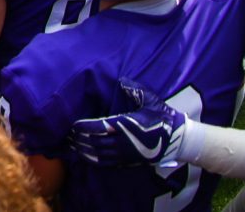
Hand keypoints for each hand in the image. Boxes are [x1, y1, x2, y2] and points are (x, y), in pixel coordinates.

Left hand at [68, 80, 187, 166]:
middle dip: (80, 139)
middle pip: (96, 142)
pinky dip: (93, 160)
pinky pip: (107, 163)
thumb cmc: (162, 117)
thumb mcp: (150, 99)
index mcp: (128, 125)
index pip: (101, 127)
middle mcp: (125, 141)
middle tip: (67, 134)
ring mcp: (126, 154)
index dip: (85, 127)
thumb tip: (122, 80)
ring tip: (71, 144)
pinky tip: (84, 156)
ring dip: (83, 149)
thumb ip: (134, 90)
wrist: (178, 140)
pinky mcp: (128, 162)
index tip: (73, 124)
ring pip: (99, 154)